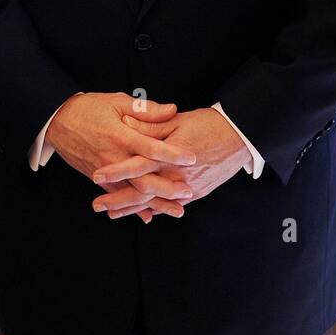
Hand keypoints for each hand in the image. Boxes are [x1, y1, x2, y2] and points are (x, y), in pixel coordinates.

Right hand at [47, 92, 196, 222]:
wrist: (56, 121)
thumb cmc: (88, 108)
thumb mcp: (117, 101)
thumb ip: (146, 109)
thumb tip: (172, 109)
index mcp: (121, 135)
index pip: (151, 148)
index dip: (172, 154)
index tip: (192, 158)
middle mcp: (114, 157)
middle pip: (144, 177)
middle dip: (167, 187)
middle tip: (189, 191)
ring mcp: (105, 171)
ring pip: (133, 192)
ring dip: (155, 202)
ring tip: (177, 210)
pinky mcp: (96, 179)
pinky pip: (117, 196)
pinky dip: (132, 208)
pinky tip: (148, 216)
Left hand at [91, 107, 249, 216]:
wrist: (239, 136)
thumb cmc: (207, 124)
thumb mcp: (176, 120)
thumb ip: (150, 125)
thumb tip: (125, 123)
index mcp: (170, 154)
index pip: (137, 165)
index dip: (116, 172)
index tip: (96, 175)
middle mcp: (177, 175)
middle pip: (142, 192)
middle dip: (117, 200)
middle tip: (97, 206)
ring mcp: (188, 188)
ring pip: (155, 203)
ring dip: (132, 209)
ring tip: (112, 213)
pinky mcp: (196, 193)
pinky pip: (171, 205)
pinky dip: (155, 209)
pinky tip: (141, 213)